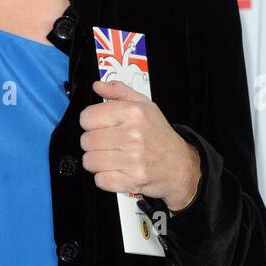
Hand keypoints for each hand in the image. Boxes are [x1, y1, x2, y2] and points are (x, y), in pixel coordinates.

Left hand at [81, 79, 201, 210]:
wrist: (178, 164)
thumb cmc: (159, 135)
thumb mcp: (144, 105)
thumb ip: (119, 92)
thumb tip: (98, 85)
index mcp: (133, 112)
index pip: (87, 117)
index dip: (91, 122)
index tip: (100, 126)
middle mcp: (133, 135)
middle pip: (86, 140)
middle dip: (94, 143)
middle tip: (109, 144)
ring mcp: (132, 159)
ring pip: (89, 161)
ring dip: (97, 161)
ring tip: (112, 157)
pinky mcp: (131, 180)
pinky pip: (99, 180)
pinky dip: (105, 177)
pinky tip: (117, 170)